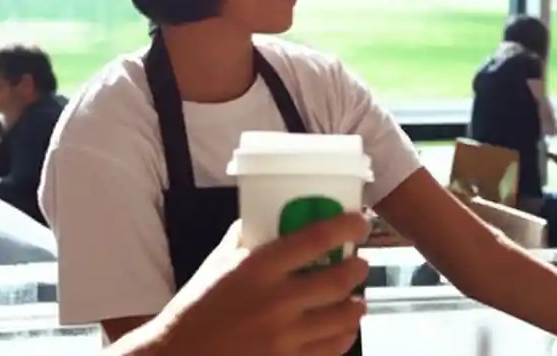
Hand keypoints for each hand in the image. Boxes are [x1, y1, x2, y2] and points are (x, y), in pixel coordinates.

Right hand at [136, 214, 370, 355]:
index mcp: (258, 269)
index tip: (360, 220)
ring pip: (343, 318)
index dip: (346, 225)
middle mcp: (276, 302)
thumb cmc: (196, 308)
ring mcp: (284, 338)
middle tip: (360, 264)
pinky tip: (342, 329)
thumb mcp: (217, 265)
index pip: (316, 239)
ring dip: (356, 305)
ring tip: (356, 299)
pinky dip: (344, 337)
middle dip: (358, 268)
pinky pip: (331, 350)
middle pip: (339, 280)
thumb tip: (269, 215)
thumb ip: (245, 240)